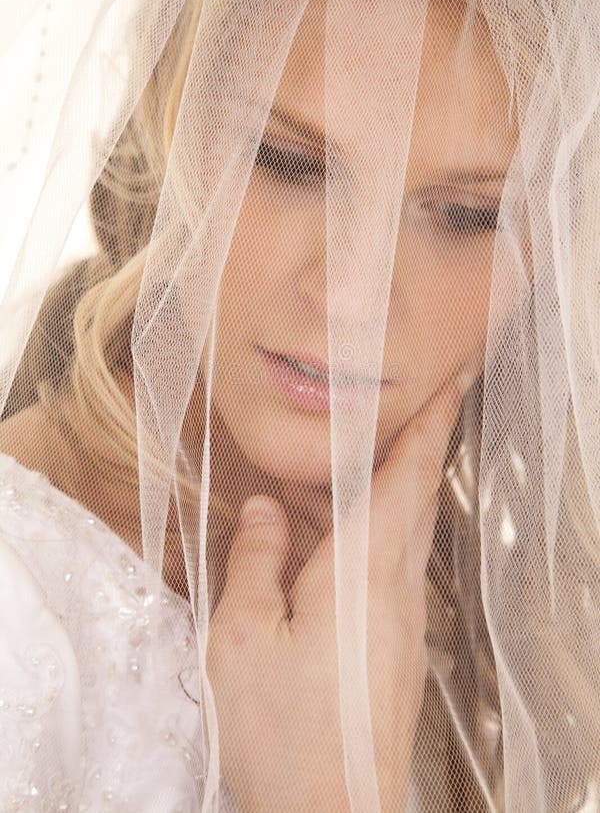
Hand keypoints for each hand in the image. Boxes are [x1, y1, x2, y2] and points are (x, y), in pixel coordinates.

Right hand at [206, 378, 462, 811]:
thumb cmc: (288, 736)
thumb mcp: (244, 638)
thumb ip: (255, 562)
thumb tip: (263, 513)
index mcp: (362, 572)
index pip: (408, 478)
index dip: (431, 425)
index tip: (449, 384)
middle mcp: (396, 591)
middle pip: (415, 500)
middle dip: (414, 447)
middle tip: (400, 410)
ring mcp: (402, 624)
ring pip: (402, 536)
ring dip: (381, 493)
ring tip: (335, 474)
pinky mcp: (394, 651)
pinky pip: (389, 572)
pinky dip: (367, 539)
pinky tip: (327, 547)